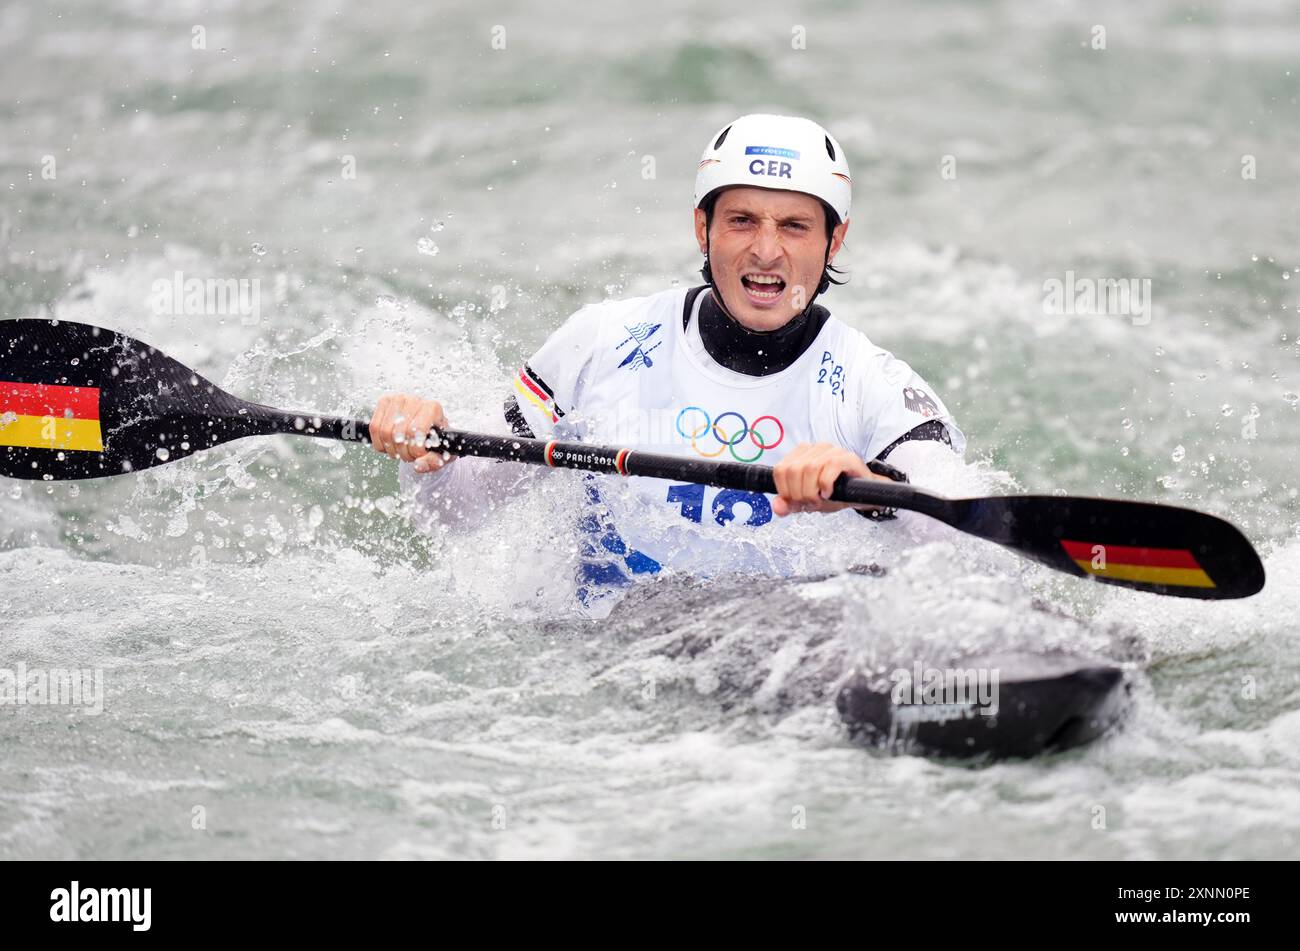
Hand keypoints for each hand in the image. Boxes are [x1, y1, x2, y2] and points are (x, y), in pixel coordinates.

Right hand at [369, 394, 450, 472]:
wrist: (427, 426)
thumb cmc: (435, 439)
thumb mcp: (441, 453)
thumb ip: (433, 462)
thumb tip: (418, 466)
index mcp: (432, 409)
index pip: (415, 432)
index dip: (414, 450)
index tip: (419, 455)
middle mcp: (415, 400)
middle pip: (398, 434)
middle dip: (402, 452)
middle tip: (409, 455)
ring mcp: (398, 399)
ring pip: (384, 431)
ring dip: (390, 449)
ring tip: (400, 451)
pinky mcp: (384, 401)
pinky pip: (374, 427)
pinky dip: (379, 443)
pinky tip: (389, 445)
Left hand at [771, 442, 893, 516]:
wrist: (861, 495)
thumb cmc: (834, 494)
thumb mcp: (808, 501)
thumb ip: (790, 504)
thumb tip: (777, 507)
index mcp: (800, 455)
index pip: (780, 470)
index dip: (785, 491)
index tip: (797, 501)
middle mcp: (814, 448)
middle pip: (793, 470)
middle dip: (799, 493)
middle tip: (811, 502)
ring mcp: (831, 450)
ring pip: (809, 468)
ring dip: (812, 491)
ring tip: (820, 499)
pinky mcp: (846, 457)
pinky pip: (829, 467)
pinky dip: (826, 484)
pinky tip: (829, 493)